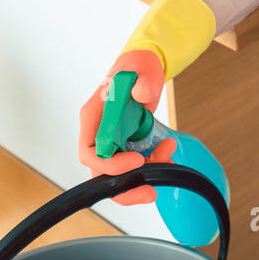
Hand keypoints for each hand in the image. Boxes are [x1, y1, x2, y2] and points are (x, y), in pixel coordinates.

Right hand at [78, 49, 174, 204]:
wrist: (145, 69)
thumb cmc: (137, 67)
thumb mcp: (142, 70)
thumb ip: (143, 81)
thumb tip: (141, 93)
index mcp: (93, 117)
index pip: (90, 152)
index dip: (110, 165)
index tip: (137, 160)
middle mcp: (98, 132)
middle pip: (101, 173)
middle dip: (125, 187)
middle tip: (150, 192)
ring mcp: (112, 140)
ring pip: (119, 174)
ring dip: (144, 176)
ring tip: (168, 157)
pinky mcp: (126, 144)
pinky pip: (135, 165)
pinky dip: (152, 165)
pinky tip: (167, 153)